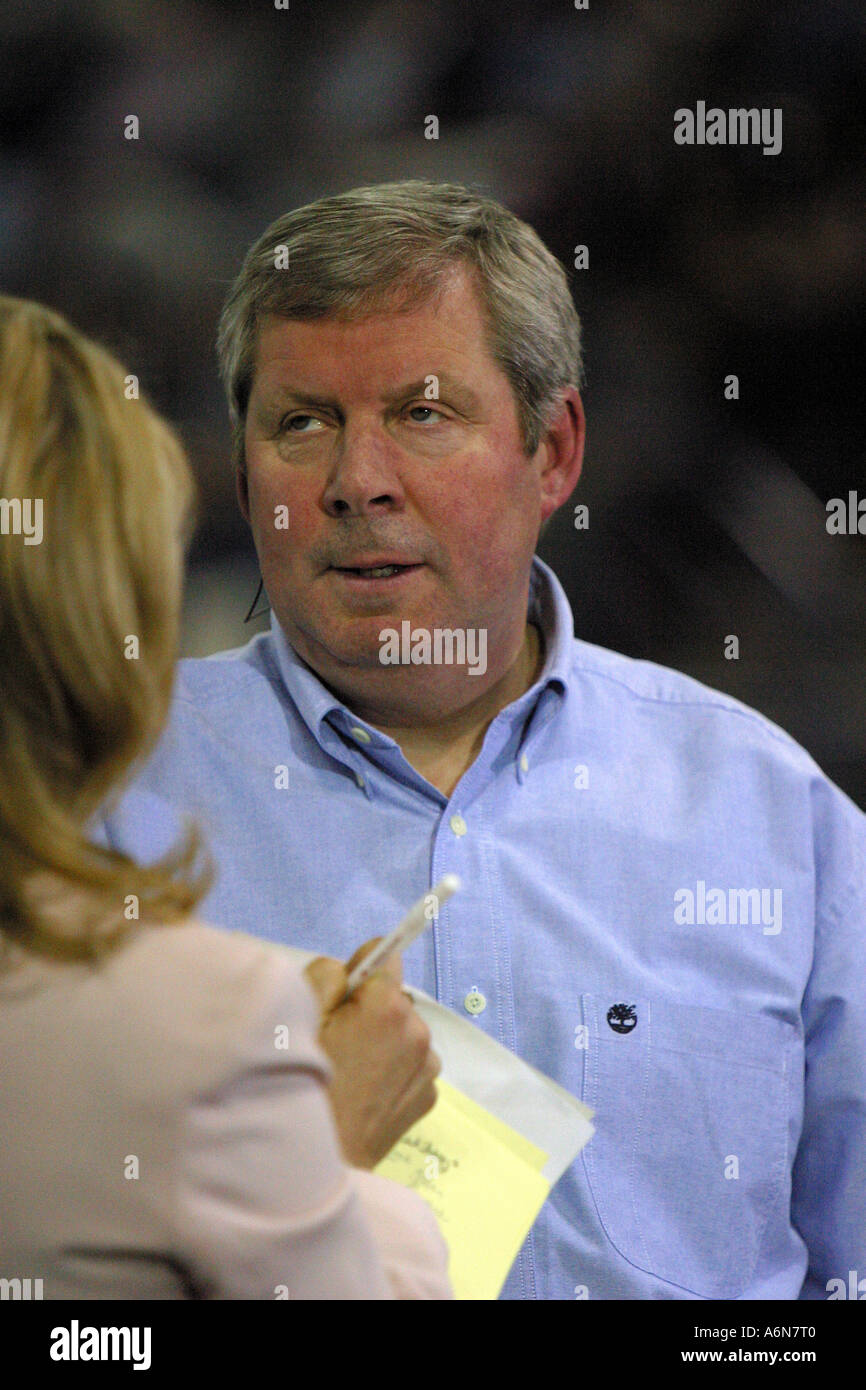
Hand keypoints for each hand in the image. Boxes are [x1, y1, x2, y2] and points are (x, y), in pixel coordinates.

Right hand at [304, 939, 440, 1169]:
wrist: (319, 1164)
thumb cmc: (303, 1089)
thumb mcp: (300, 1018)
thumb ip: (327, 975)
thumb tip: (350, 968)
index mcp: (387, 1007)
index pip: (384, 957)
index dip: (358, 973)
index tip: (343, 995)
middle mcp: (417, 1032)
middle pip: (393, 998)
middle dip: (369, 1009)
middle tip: (337, 1041)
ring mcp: (427, 1067)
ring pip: (403, 1031)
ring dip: (383, 1039)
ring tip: (350, 1070)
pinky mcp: (429, 1096)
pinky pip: (410, 1063)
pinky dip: (392, 1069)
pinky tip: (366, 1090)